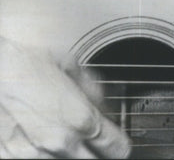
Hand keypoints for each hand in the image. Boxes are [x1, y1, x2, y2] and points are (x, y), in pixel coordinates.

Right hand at [0, 37, 129, 157]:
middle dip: (96, 152)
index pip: (116, 148)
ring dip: (69, 153)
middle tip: (92, 141)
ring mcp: (36, 156)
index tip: (117, 142)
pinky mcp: (13, 159)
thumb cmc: (24, 63)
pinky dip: (42, 154)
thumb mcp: (68, 64)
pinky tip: (38, 140)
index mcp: (80, 118)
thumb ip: (91, 88)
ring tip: (59, 135)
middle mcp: (61, 142)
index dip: (119, 144)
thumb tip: (104, 103)